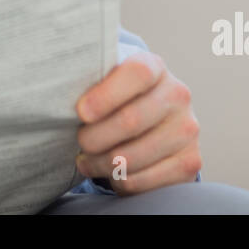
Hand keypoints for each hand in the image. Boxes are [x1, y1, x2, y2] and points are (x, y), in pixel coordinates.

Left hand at [74, 50, 200, 194]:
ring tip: (86, 159)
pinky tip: (110, 171)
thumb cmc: (118, 98)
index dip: (106, 95)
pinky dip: (118, 181)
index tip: (80, 112)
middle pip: (130, 121)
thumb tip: (59, 95)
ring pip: (132, 157)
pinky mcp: (190, 162)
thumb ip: (90, 81)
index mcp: (155, 67)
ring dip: (100, 163)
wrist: (154, 117)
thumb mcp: (108, 80)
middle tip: (79, 141)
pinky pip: (142, 181)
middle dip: (94, 137)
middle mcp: (177, 95)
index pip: (137, 74)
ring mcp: (187, 130)